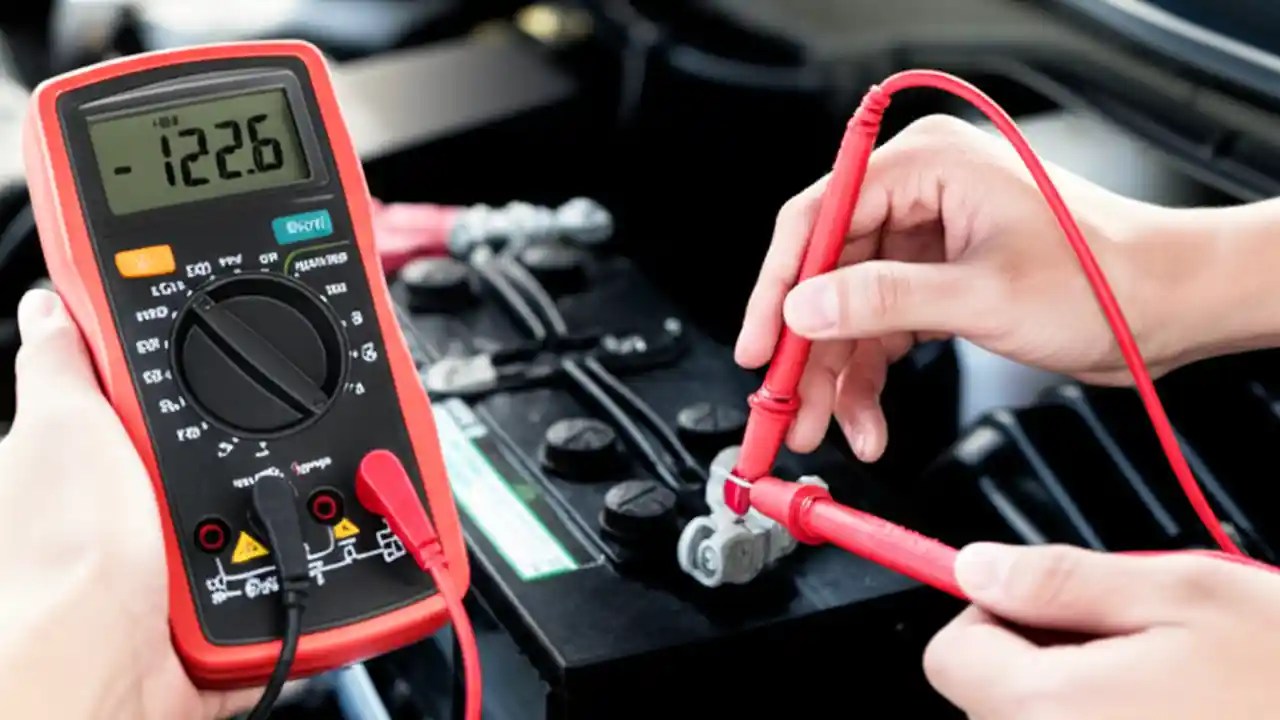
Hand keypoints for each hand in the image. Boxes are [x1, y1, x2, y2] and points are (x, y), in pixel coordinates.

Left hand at [0, 289, 258, 719]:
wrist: (96, 670)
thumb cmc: (63, 556)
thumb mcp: (62, 427)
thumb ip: (62, 363)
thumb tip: (46, 305)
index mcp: (94, 466)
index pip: (157, 403)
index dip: (199, 377)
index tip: (239, 362)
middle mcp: (130, 522)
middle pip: (217, 462)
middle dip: (254, 450)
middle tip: (280, 432)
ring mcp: (172, 576)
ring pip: (255, 527)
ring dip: (284, 520)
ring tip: (294, 505)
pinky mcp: (212, 626)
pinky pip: (275, 593)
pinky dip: (295, 582)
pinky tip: (303, 560)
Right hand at [734, 114, 1201, 461]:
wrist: (1167, 306)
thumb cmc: (1103, 278)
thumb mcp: (981, 294)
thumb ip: (882, 300)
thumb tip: (803, 310)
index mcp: (926, 167)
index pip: (818, 220)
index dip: (778, 287)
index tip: (758, 344)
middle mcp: (919, 196)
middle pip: (826, 275)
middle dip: (806, 350)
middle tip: (784, 406)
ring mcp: (926, 241)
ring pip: (848, 312)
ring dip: (835, 376)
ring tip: (827, 430)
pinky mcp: (936, 280)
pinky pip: (880, 330)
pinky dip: (869, 377)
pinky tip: (867, 420)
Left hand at [925, 542, 1279, 718]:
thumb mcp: (1185, 593)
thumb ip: (1062, 579)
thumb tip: (976, 565)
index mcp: (1049, 711)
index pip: (950, 655)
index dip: (993, 615)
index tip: (1050, 603)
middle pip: (994, 696)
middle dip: (1046, 654)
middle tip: (1137, 641)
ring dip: (1090, 693)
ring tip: (1177, 682)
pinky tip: (1189, 714)